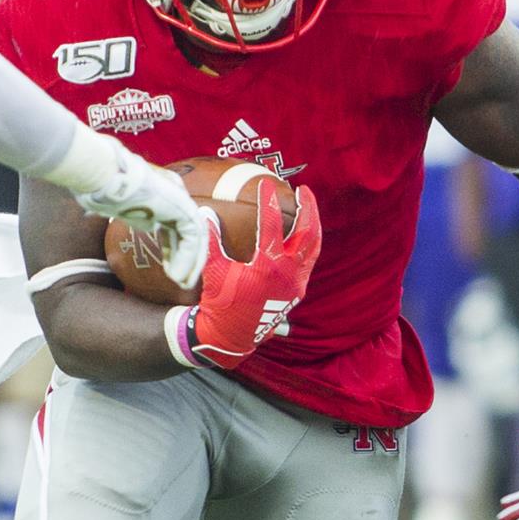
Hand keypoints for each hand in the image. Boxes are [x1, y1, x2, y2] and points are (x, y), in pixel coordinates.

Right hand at [73, 138, 206, 289]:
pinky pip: (191, 237)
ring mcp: (179, 199)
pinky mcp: (182, 206)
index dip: (174, 250)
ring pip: (194, 236)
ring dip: (190, 262)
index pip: (174, 226)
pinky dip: (186, 257)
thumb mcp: (114, 206)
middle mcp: (173, 195)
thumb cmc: (99, 186)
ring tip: (182, 283)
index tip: (169, 270)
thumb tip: (121, 221)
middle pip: (187, 232)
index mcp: (160, 194)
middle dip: (186, 259)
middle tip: (182, 282)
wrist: (102, 174)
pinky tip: (177, 274)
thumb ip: (125, 214)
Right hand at [174, 182, 322, 369]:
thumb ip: (211, 240)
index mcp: (268, 266)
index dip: (268, 199)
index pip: (271, 223)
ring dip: (313, 225)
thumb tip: (205, 212)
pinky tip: (303, 236)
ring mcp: (297, 283)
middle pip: (308, 232)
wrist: (231, 337)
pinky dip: (308, 244)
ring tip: (308, 208)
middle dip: (308, 207)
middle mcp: (289, 273)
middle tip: (303, 189)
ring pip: (314, 247)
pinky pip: (309, 261)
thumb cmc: (220, 304)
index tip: (265, 182)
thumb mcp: (213, 270)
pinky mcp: (298, 291)